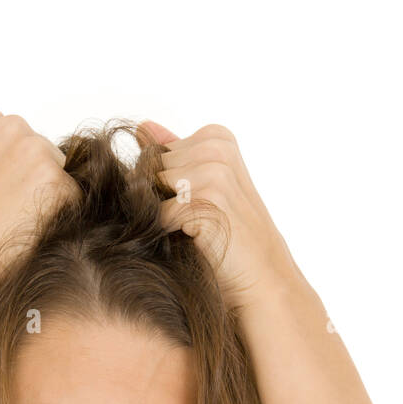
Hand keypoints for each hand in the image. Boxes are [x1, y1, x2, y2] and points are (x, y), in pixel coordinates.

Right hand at [0, 108, 80, 293]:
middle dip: (35, 182)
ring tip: (17, 222)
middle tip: (9, 213)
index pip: (22, 141)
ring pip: (61, 176)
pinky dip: (60, 217)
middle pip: (46, 153)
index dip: (15, 174)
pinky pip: (74, 200)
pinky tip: (30, 229)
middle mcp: (13, 125)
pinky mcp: (57, 180)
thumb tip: (28, 167)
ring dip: (50, 198)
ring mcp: (37, 150)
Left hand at [137, 120, 299, 311]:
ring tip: (189, 234)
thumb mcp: (202, 187)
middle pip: (146, 171)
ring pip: (148, 192)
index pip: (151, 155)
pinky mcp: (207, 199)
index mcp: (215, 137)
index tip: (189, 210)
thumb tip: (141, 127)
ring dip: (159, 220)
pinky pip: (158, 216)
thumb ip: (172, 155)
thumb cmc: (229, 236)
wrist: (261, 276)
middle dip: (155, 203)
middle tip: (187, 227)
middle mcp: (215, 147)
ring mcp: (213, 171)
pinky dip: (165, 236)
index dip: (159, 191)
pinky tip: (191, 244)